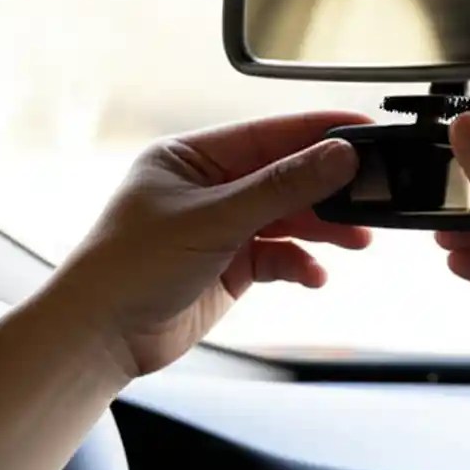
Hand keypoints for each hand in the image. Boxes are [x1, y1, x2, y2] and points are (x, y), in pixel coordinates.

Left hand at [44, 111, 372, 377]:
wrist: (97, 338)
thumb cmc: (128, 267)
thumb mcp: (213, 219)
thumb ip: (281, 187)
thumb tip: (337, 156)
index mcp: (192, 155)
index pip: (269, 133)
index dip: (319, 132)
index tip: (365, 131)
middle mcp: (208, 186)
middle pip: (285, 176)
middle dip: (328, 188)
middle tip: (372, 194)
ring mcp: (221, 226)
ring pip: (288, 217)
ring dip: (323, 228)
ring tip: (358, 238)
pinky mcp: (230, 265)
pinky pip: (278, 256)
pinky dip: (300, 263)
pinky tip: (314, 274)